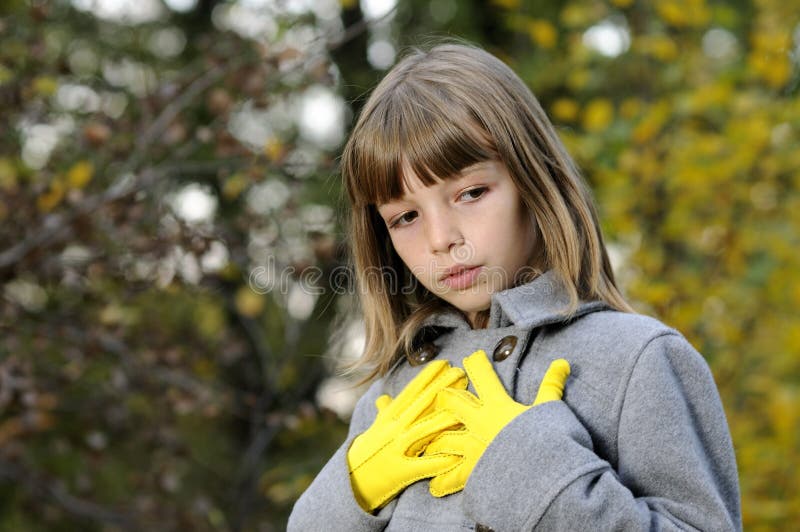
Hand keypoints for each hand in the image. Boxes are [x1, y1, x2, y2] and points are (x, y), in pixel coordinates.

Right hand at [347, 359, 466, 511]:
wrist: (353, 480)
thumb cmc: (369, 450)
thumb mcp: (376, 427)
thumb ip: (385, 411)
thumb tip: (387, 396)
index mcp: (387, 417)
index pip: (409, 392)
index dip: (426, 377)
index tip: (443, 363)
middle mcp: (392, 429)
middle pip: (420, 405)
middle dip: (440, 388)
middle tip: (460, 373)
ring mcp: (396, 449)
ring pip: (422, 430)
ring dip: (443, 418)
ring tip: (462, 407)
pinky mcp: (401, 472)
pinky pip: (424, 465)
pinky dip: (440, 460)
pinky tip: (457, 455)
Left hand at [425, 350, 569, 496]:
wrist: (541, 476)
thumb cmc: (547, 439)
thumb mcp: (551, 409)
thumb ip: (552, 385)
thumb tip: (563, 362)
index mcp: (497, 405)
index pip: (484, 377)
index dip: (476, 365)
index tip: (470, 357)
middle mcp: (479, 424)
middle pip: (453, 404)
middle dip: (445, 397)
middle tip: (439, 394)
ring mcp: (472, 449)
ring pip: (444, 439)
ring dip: (436, 439)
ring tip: (427, 440)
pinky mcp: (472, 473)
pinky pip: (452, 477)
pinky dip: (443, 481)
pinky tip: (434, 486)